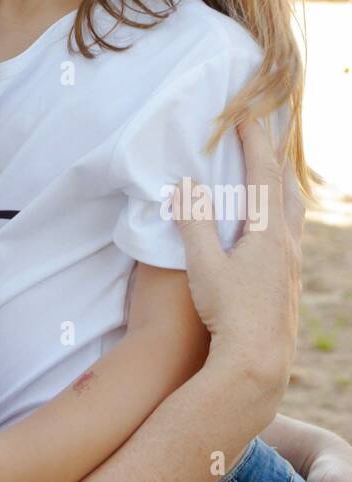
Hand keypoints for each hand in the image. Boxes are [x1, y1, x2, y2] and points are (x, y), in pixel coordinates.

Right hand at [174, 119, 302, 410]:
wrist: (258, 366)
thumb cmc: (229, 315)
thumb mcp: (203, 267)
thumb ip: (194, 223)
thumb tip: (186, 184)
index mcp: (268, 233)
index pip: (263, 174)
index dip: (254, 142)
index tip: (245, 115)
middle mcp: (287, 245)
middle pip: (288, 189)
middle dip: (276, 159)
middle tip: (264, 137)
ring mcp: (291, 267)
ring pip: (295, 214)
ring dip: (282, 188)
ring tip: (272, 177)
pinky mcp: (288, 285)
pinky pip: (291, 235)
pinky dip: (282, 215)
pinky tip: (270, 230)